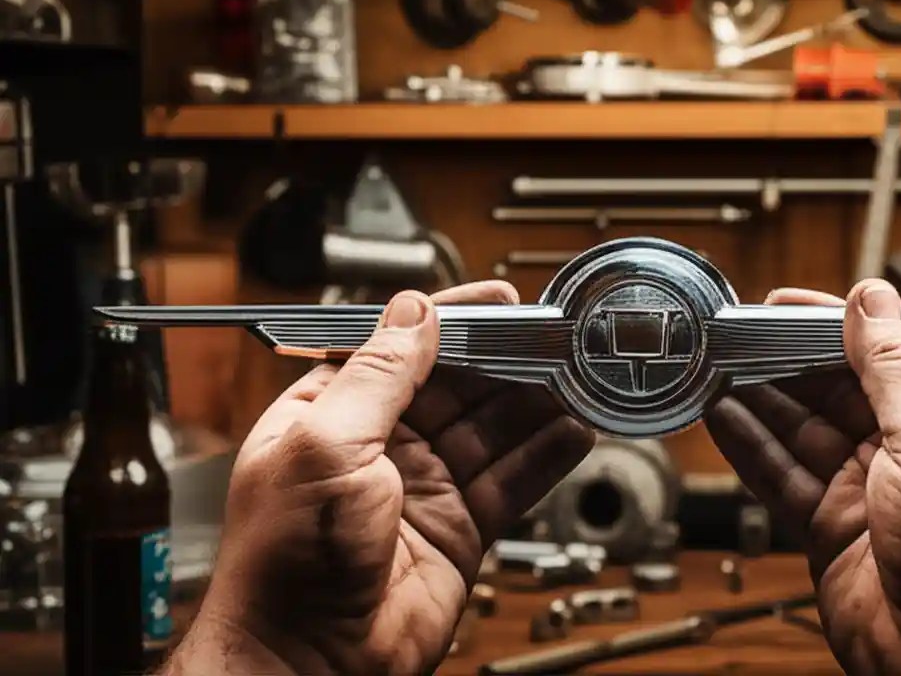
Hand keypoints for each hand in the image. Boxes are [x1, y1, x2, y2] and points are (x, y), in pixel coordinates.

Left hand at [165, 282, 594, 674]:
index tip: (499, 301)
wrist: (307, 663)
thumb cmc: (284, 565)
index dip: (452, 320)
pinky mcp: (459, 529)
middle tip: (555, 336)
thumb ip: (377, 376)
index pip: (400, 347)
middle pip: (458, 384)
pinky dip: (545, 457)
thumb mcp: (324, 447)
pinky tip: (573, 432)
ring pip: (493, 430)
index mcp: (332, 412)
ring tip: (576, 375)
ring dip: (535, 402)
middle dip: (506, 359)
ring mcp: (424, 487)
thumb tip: (412, 313)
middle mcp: (380, 444)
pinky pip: (511, 482)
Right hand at [705, 281, 900, 674]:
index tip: (787, 305)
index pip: (888, 350)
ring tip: (715, 363)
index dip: (837, 323)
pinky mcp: (831, 527)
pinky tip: (721, 417)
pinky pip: (782, 476)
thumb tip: (872, 297)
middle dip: (785, 359)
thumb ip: (893, 363)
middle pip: (836, 387)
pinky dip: (750, 446)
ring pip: (801, 430)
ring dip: (758, 397)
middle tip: (734, 332)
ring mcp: (868, 489)